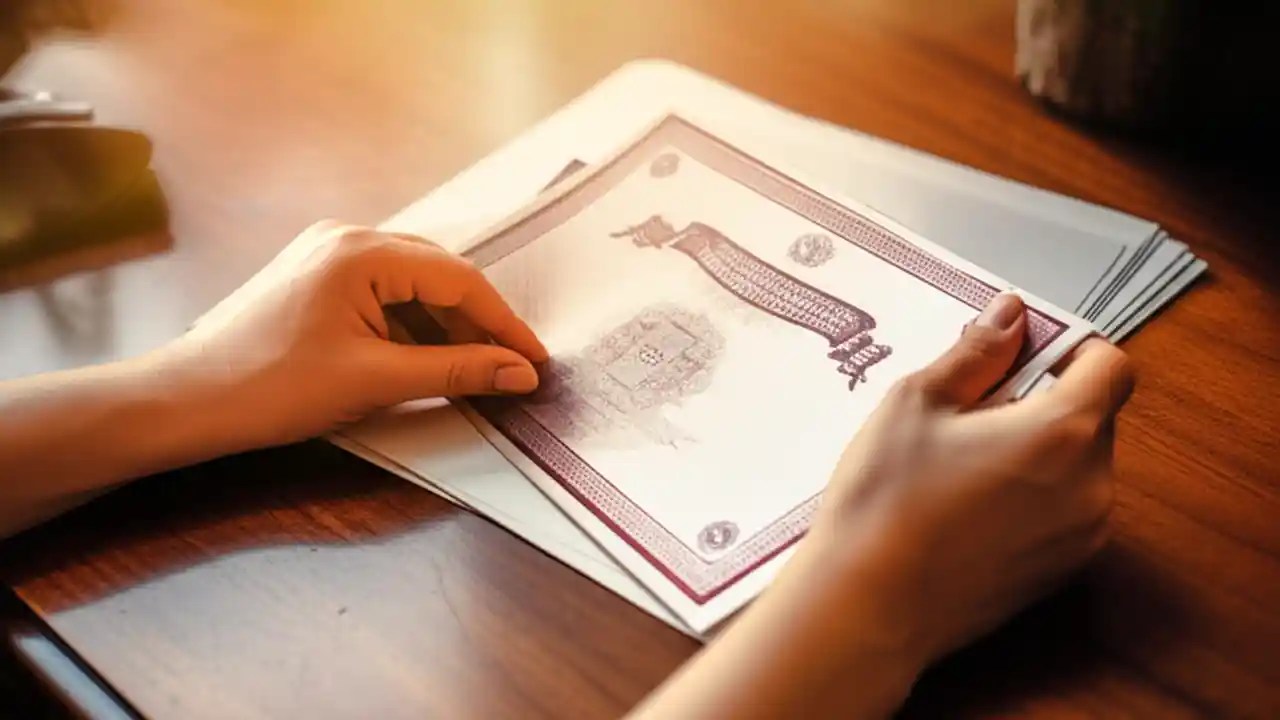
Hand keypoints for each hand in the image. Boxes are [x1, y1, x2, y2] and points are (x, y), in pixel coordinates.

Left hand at [171, 220, 547, 448]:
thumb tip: (519, 372)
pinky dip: (410, 328)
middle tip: (512, 368)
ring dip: (444, 328)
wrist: (187, 401)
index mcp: (362, 251)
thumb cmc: (272, 388)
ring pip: (412, 287)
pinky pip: (383, 295)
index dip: (503, 323)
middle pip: (438, 276)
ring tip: (474, 371)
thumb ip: (456, 372)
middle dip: (477, 324)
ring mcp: (328, 254)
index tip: (535, 360)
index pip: (458, 279)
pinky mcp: (316, 278)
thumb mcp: (376, 381)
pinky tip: (426, 361)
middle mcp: (347, 238)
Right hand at [803, 292, 1133, 666]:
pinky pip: (1062, 512)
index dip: (1070, 351)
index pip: (1111, 367)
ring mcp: (1081, 535)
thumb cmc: (885, 503)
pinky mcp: (1061, 572)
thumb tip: (1012, 315)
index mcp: (1061, 432)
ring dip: (1034, 454)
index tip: (1020, 357)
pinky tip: (965, 509)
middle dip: (1040, 404)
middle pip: (1091, 417)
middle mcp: (1090, 485)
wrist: (868, 606)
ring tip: (960, 469)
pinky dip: (1030, 499)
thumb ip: (977, 353)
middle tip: (968, 416)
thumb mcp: (917, 403)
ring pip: (1074, 467)